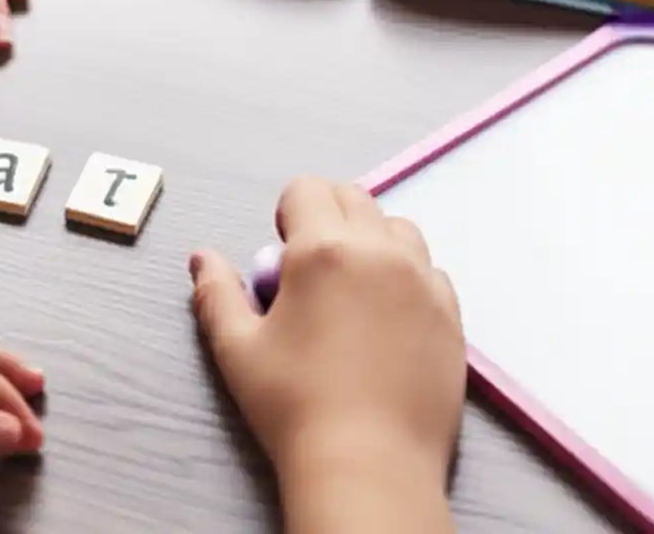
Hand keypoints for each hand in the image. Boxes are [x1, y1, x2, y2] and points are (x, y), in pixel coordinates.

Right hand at [190, 179, 463, 531]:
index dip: (287, 214)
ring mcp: (424, 281)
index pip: (307, 189)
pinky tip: (386, 320)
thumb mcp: (237, 349)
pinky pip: (430, 271)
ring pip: (399, 229)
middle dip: (327, 218)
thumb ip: (217, 293)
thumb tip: (202, 258)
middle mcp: (380, 252)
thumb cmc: (294, 406)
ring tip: (352, 290)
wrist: (368, 464)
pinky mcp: (451, 315)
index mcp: (324, 250)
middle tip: (309, 272)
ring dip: (371, 241)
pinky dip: (407, 278)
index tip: (281, 256)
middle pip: (355, 197)